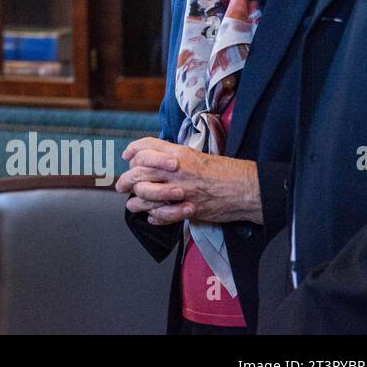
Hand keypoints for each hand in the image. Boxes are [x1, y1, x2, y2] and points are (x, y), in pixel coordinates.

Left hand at [115, 137, 261, 225]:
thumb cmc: (223, 171)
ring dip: (136, 201)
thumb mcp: (194, 155)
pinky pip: (161, 215)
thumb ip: (171, 154)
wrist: (245, 188)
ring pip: (145, 194)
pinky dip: (154, 217)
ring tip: (133, 204)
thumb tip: (148, 156)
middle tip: (121, 186)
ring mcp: (180, 190)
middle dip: (126, 180)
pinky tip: (152, 217)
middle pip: (138, 172)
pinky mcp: (187, 209)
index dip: (132, 152)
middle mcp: (176, 170)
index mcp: (177, 154)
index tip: (126, 157)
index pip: (144, 150)